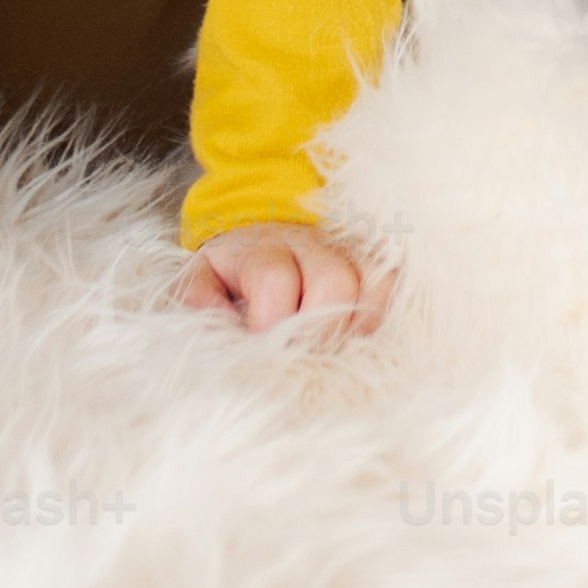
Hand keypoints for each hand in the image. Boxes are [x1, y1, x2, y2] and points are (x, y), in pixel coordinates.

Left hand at [177, 221, 382, 333]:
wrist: (263, 227)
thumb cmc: (232, 268)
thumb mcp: (201, 275)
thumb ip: (198, 296)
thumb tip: (221, 320)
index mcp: (261, 249)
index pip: (275, 279)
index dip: (271, 321)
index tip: (261, 351)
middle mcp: (309, 244)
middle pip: (332, 280)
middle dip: (319, 331)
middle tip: (302, 359)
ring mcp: (344, 250)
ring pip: (368, 282)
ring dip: (353, 326)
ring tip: (330, 352)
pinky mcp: (368, 259)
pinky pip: (389, 281)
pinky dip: (378, 311)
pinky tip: (354, 335)